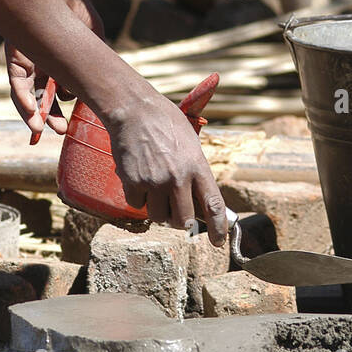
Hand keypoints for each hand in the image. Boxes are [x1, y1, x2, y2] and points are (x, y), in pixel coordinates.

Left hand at [6, 0, 104, 137]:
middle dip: (53, 117)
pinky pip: (17, 84)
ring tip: (41, 130)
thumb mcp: (94, 33)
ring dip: (35, 114)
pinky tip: (32, 112)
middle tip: (63, 130)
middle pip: (46, 98)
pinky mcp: (15, 58)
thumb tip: (94, 82)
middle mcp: (44, 67)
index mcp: (63, 65)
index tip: (80, 121)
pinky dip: (24, 100)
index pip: (66, 93)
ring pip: (29, 95)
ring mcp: (29, 63)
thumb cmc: (74, 6)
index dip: (72, 108)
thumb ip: (94, 56)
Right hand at [105, 88, 227, 246]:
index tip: (218, 241)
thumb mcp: (191, 144)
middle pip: (183, 220)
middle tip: (176, 211)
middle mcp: (178, 177)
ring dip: (157, 209)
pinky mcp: (133, 182)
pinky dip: (137, 197)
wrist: (134, 110)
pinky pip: (137, 205)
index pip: (213, 205)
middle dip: (180, 220)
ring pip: (158, 216)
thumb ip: (197, 172)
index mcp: (197, 166)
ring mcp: (154, 181)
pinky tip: (139, 177)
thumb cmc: (165, 124)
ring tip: (155, 188)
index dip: (218, 228)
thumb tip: (203, 203)